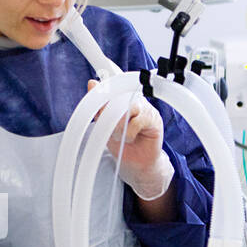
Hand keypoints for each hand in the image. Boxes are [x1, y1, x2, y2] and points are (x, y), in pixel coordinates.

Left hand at [87, 79, 172, 199]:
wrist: (135, 163)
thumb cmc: (121, 143)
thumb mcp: (104, 124)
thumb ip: (99, 107)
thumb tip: (92, 83)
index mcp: (123, 98)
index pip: (112, 88)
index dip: (103, 97)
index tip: (99, 110)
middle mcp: (135, 100)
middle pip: (117, 98)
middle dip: (108, 117)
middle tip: (108, 130)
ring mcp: (146, 108)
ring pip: (126, 109)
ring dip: (118, 127)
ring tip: (119, 136)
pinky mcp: (154, 119)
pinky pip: (136, 121)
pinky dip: (128, 133)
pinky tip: (130, 139)